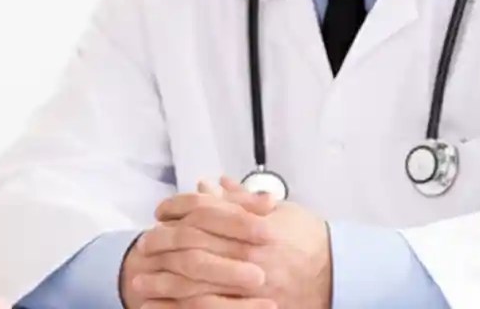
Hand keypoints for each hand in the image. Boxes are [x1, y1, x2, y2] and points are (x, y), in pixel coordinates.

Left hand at [152, 177, 332, 308]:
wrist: (339, 274)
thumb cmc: (308, 239)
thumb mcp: (279, 210)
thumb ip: (241, 199)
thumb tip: (210, 184)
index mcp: (254, 224)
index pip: (204, 211)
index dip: (176, 209)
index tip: (159, 212)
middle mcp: (249, 253)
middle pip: (193, 245)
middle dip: (163, 245)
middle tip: (143, 246)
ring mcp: (250, 285)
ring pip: (195, 282)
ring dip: (163, 281)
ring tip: (140, 282)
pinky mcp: (251, 308)